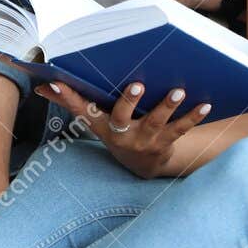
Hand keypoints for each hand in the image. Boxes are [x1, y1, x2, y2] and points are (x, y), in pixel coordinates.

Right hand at [36, 80, 210, 178]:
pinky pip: (181, 129)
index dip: (68, 98)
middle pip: (122, 117)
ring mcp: (144, 140)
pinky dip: (193, 117)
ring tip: (177, 92)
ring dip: (167, 107)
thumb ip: (71, 103)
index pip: (81, 110)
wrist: (142, 165)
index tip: (56, 82)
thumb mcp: (93, 122)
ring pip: (156, 123)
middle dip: (129, 101)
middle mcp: (121, 134)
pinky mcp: (165, 142)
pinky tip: (205, 104)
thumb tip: (42, 86)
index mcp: (101, 126)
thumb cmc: (115, 132)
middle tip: (137, 85)